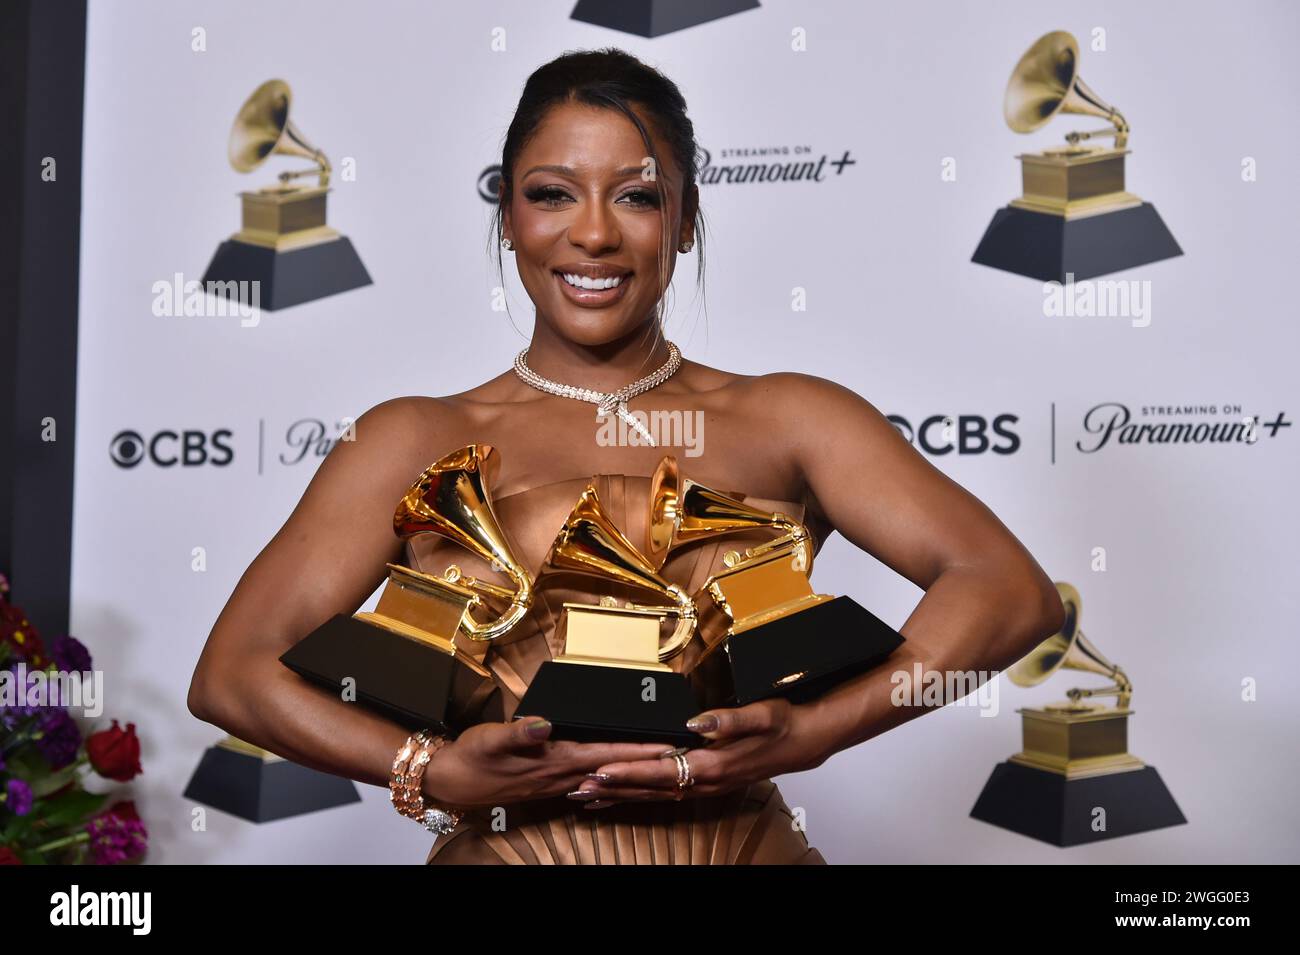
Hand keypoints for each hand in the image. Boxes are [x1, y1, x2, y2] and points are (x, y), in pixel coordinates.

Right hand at [420, 717, 677, 810]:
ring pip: (604, 778)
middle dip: (648, 763)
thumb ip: (519, 733)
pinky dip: (608, 781)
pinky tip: (615, 782)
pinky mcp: (547, 784)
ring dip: (632, 773)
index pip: (608, 753)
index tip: (669, 746)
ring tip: (660, 769)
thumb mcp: (490, 739)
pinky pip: (588, 783)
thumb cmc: (470, 757)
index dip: (640, 749)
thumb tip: (545, 725)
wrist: (448, 782)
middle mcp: (561, 776)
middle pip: (615, 767)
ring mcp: (555, 783)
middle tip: (681, 758)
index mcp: (555, 760)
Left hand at [569, 698, 830, 807]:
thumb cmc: (780, 725)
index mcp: (712, 765)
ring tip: (588, 797)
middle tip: (578, 790)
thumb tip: (694, 722)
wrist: (802, 742)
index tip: (601, 771)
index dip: (629, 771)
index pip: (661, 770)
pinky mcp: (705, 785)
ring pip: (655, 796)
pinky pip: (666, 795)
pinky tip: (622, 795)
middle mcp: (704, 782)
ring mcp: (705, 787)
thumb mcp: (760, 715)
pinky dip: (640, 796)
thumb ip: (727, 720)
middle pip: (650, 790)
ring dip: (621, 797)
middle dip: (613, 790)